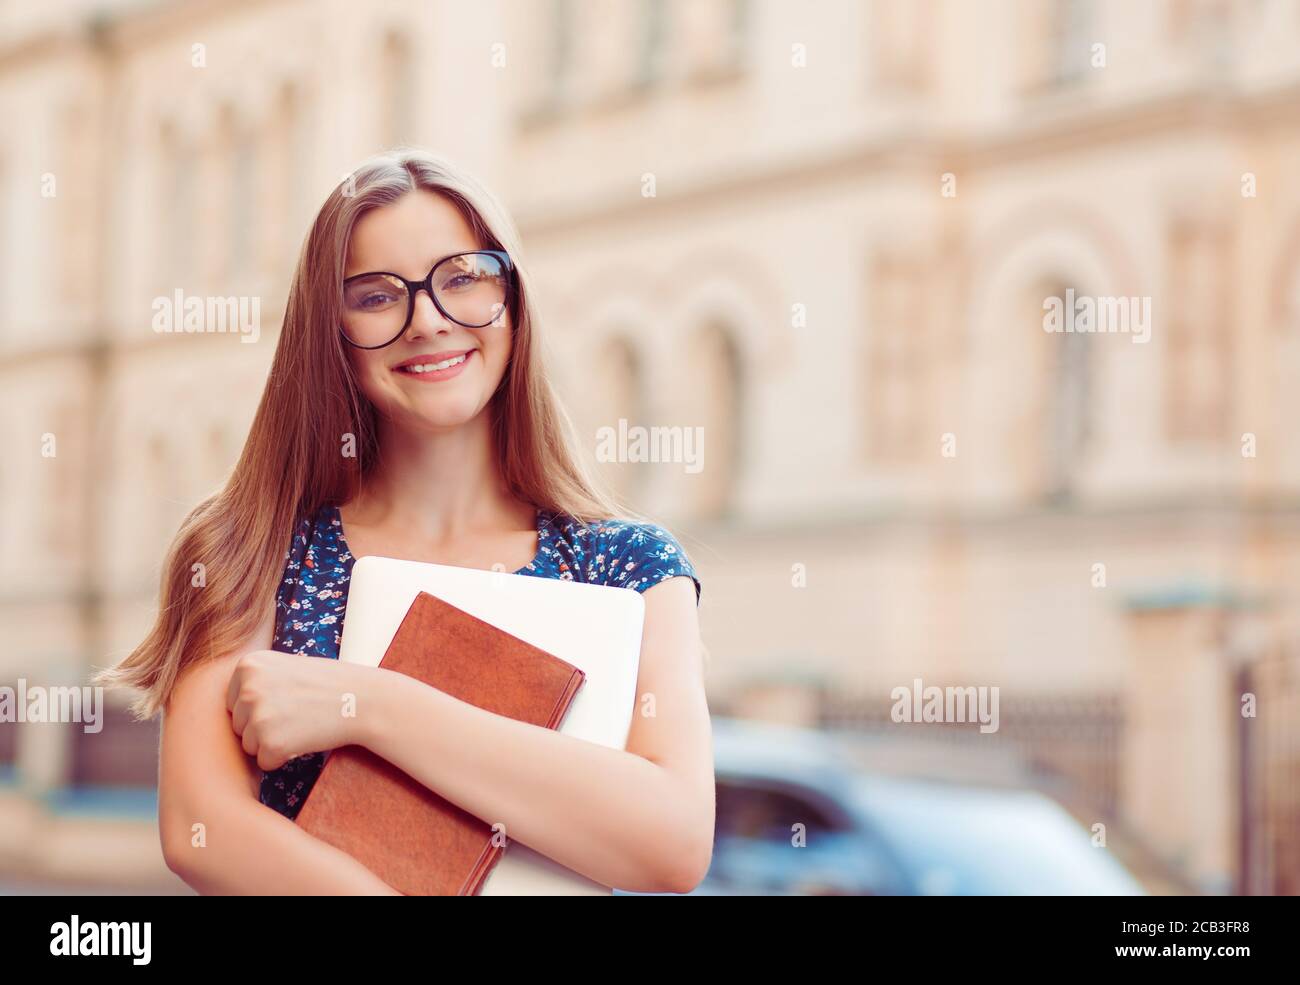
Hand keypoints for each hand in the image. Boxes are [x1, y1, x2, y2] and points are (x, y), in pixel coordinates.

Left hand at [225, 650, 371, 770]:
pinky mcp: (270, 742)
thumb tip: (225, 708)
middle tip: (298, 712)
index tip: (287, 700)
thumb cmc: (326, 684)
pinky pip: (264, 762)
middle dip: (264, 727)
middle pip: (238, 725)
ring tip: (302, 724)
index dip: (260, 708)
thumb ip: (253, 681)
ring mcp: (258, 715)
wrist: (361, 698)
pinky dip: (283, 757)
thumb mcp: (283, 668)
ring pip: (249, 745)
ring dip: (273, 742)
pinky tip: (304, 738)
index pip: (233, 702)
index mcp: (247, 665)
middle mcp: (247, 688)